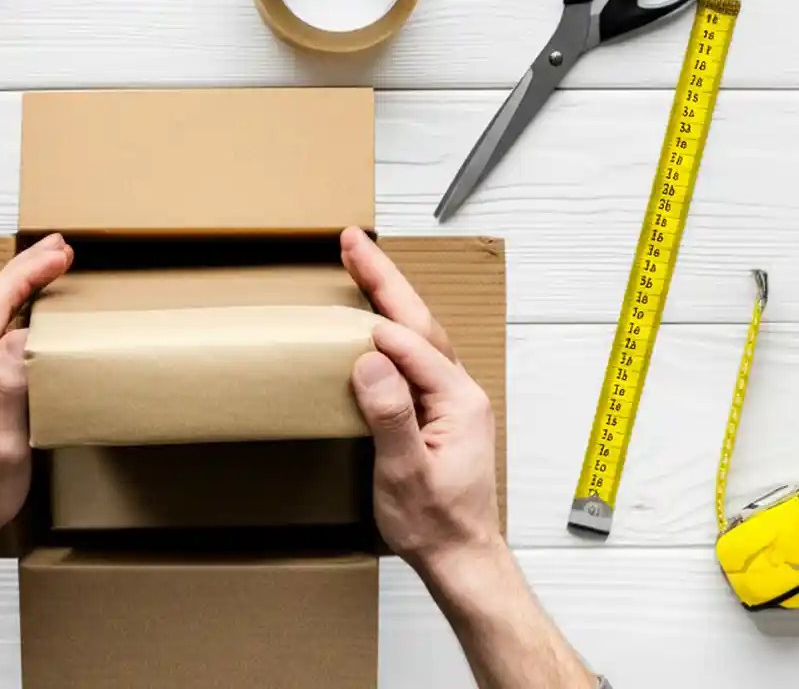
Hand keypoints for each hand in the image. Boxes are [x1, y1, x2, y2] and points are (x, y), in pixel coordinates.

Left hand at [0, 233, 73, 548]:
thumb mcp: (5, 441)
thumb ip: (12, 383)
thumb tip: (24, 332)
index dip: (30, 271)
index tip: (60, 254)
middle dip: (24, 269)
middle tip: (60, 251)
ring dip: (12, 287)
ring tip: (46, 271)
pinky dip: (0, 311)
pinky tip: (20, 313)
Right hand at [341, 227, 502, 574]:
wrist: (461, 557)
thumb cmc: (434, 523)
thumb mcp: (405, 473)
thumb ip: (390, 415)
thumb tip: (369, 360)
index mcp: (458, 400)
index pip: (410, 344)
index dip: (372, 322)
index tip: (338, 301)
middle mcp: (460, 391)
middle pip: (419, 321)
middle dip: (384, 278)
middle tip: (352, 241)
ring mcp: (452, 400)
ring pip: (418, 334)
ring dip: (389, 296)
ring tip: (362, 263)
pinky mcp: (439, 411)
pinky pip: (414, 356)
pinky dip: (392, 328)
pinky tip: (374, 323)